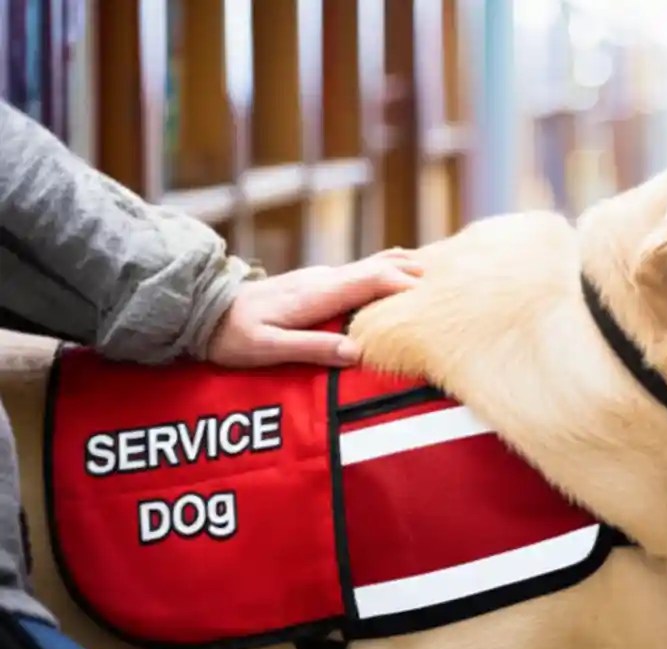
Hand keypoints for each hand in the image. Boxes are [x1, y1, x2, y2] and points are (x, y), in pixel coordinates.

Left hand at [205, 249, 423, 367]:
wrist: (203, 311)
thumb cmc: (233, 336)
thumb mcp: (269, 348)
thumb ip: (312, 347)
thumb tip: (356, 352)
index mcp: (317, 293)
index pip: (371, 280)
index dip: (404, 284)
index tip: (433, 293)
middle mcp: (323, 279)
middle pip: (378, 266)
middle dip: (413, 270)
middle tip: (448, 277)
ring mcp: (320, 278)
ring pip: (370, 265)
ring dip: (401, 266)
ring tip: (433, 270)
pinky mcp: (316, 283)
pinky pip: (360, 272)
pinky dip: (385, 270)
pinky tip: (395, 275)